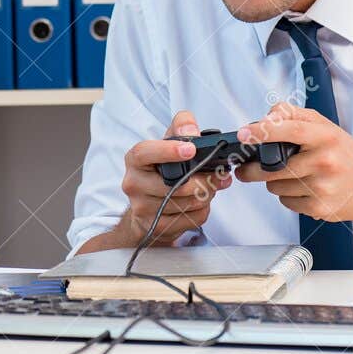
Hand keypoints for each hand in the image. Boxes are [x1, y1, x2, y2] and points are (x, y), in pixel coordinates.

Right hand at [78, 111, 233, 252]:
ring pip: (185, 204)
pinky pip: (190, 219)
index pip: (145, 153)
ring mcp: (143, 208)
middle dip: (203, 180)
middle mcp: (134, 184)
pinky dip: (202, 210)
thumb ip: (181, 127)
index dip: (167, 151)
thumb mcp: (168, 143)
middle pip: (174, 185)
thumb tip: (191, 131)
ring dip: (206, 195)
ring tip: (211, 187)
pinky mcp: (156, 227)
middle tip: (218, 175)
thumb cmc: (160, 170)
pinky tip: (201, 203)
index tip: (190, 149)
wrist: (147, 206)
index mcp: (135, 160)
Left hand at [235, 103, 352, 224]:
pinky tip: (303, 189)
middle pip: (274, 167)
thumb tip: (266, 118)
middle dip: (252, 168)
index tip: (245, 133)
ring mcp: (323, 187)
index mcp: (327, 137)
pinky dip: (287, 196)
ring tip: (292, 175)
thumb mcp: (326, 127)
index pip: (292, 129)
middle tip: (245, 166)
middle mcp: (326, 162)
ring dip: (274, 181)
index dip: (264, 131)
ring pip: (275, 186)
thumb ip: (294, 116)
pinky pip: (286, 201)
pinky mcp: (319, 208)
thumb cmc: (345, 154)